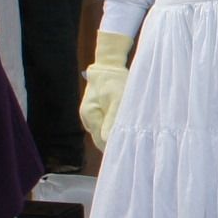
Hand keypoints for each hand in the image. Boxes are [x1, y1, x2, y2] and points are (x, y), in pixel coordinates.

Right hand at [78, 29, 133, 148]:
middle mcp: (86, 118)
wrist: (108, 66)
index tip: (126, 152)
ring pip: (101, 133)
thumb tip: (107, 140)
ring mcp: (89, 116)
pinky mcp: (95, 112)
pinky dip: (110, 128)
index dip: (112, 148)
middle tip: (130, 147)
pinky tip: (121, 127)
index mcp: (90, 115)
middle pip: (99, 139)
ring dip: (112, 136)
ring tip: (128, 138)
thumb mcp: (117, 100)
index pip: (100, 140)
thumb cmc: (115, 82)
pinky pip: (102, 125)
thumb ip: (111, 120)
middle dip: (112, 143)